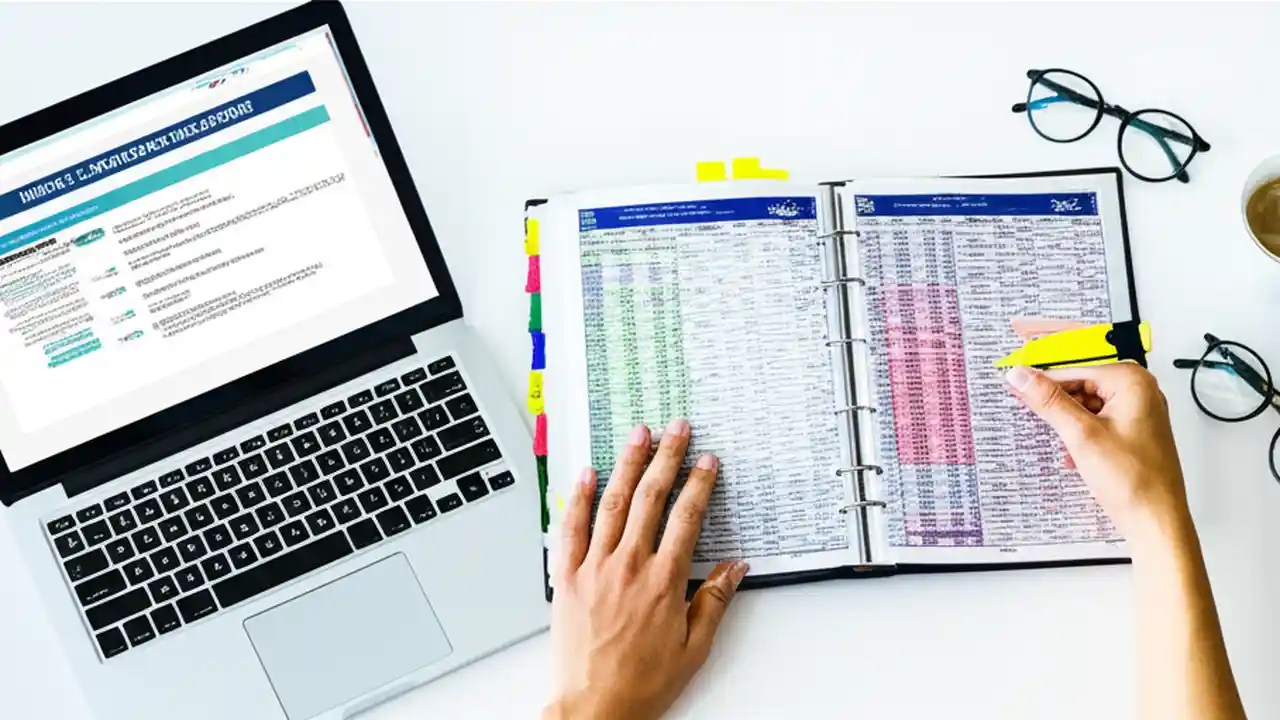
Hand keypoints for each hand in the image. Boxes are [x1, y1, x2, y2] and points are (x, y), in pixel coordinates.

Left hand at [544, 419, 748, 719]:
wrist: (594, 706)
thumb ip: (714, 602)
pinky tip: (587, 473)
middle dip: (667, 457)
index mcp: (663, 582)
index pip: (686, 518)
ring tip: (639, 434)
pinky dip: (578, 497)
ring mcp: (594, 568)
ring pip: (612, 503)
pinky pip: (570, 528)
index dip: (699, 484)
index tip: (707, 461)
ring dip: (627, 463)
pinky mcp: (565, 577)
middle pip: (650, 498)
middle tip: (677, 428)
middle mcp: (628, 567)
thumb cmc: (642, 682)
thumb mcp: (693, 647)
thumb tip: (735, 567)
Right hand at [1005, 318, 1191, 546]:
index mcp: (1132, 381)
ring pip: (1086, 397)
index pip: (1075, 361)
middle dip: (1049, 382)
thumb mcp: (1081, 436)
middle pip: (1081, 373)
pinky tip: (1064, 449)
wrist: (1156, 522)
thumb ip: (1048, 401)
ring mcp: (1135, 412)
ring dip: (1061, 410)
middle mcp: (1137, 390)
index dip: (1040, 360)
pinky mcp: (1129, 431)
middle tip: (1018, 383)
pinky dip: (1074, 427)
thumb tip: (1020, 375)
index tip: (1013, 361)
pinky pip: (1093, 416)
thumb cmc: (1133, 481)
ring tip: (1037, 417)